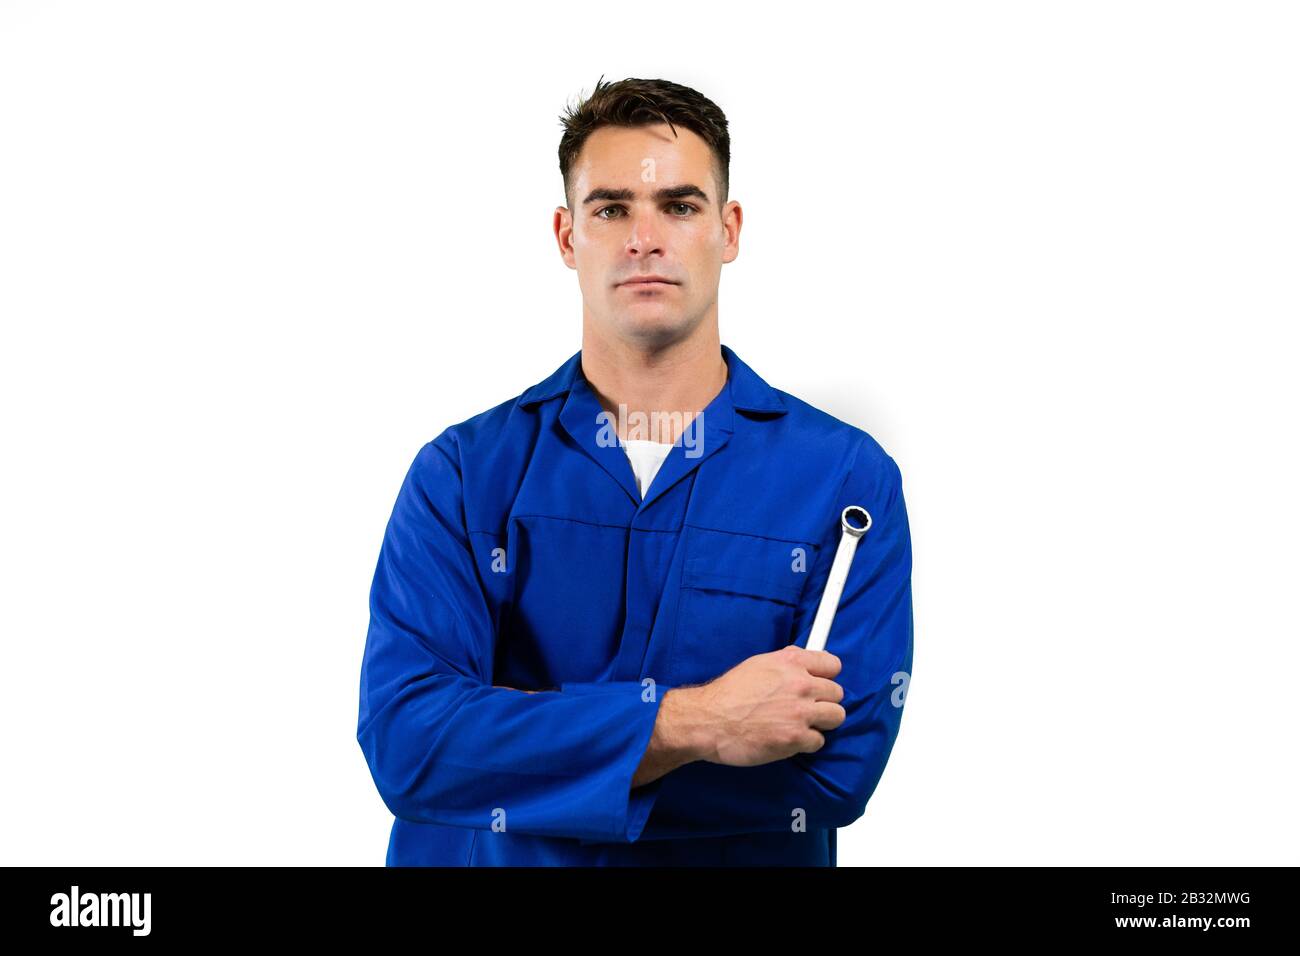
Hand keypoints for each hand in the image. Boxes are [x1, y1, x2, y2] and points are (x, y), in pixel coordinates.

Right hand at [684, 645, 845, 766]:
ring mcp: (800, 712)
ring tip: (802, 724)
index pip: (833, 664)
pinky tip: (789, 739)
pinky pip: (819, 741)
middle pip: (837, 693)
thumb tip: (803, 661)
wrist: (709, 721)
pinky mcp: (796, 738)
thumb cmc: (728, 694)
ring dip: (821, 723)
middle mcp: (800, 684)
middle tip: (807, 708)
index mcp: (791, 662)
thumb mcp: (758, 664)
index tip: (822, 683)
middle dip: (824, 702)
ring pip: (836, 717)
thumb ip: (786, 663)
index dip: (827, 676)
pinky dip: (806, 743)